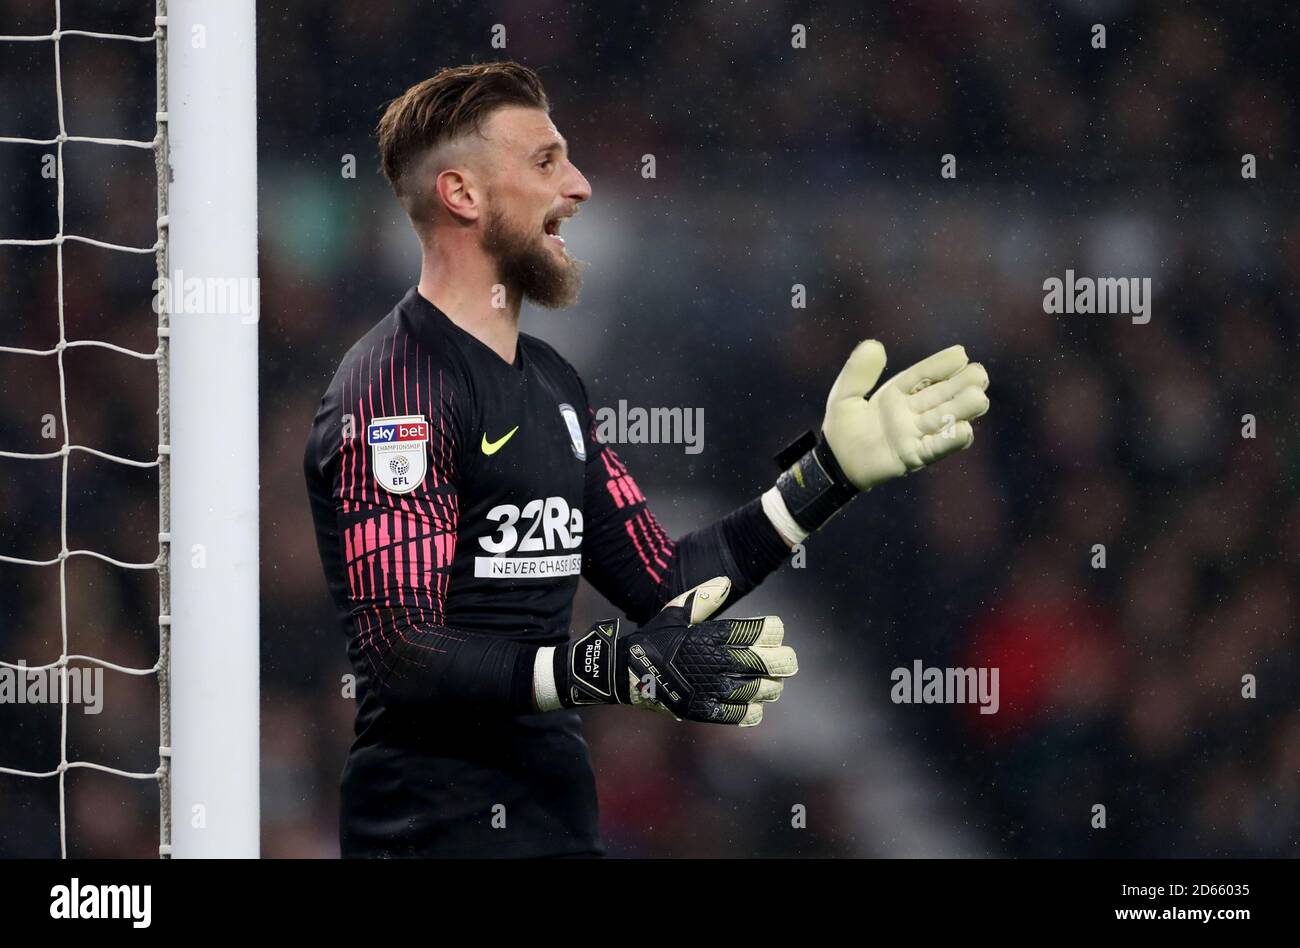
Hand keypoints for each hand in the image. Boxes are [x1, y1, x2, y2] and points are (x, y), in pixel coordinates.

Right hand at [561, 576, 796, 725]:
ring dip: (773, 686)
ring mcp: (713, 688)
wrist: (626, 672)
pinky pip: (743, 714)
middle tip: (788, 661)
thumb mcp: (675, 612)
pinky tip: (754, 703)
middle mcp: (718, 661)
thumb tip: (725, 580)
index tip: (775, 631)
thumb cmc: (654, 638)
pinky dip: (754, 709)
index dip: (774, 630)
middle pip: (771, 662)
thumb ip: (703, 598)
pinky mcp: (705, 710)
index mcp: (713, 635)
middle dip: (785, 661)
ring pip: (763, 690)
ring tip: (772, 683)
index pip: (763, 631)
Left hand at [823, 340, 989, 490]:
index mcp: (897, 394)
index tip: (961, 353)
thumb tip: (874, 344)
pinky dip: (951, 440)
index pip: (923, 375)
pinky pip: (936, 447)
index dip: (941, 365)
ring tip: (979, 398)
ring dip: (963, 409)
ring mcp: (915, 434)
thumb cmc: (842, 429)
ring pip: (945, 418)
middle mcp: (912, 412)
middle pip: (943, 395)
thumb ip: (858, 372)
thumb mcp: (844, 395)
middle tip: (979, 374)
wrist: (835, 463)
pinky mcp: (914, 456)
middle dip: (962, 384)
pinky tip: (966, 430)